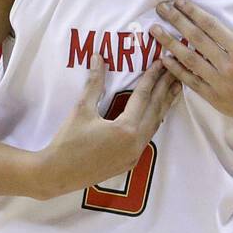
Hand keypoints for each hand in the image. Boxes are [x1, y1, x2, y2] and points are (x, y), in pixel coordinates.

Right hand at [34, 58, 177, 198]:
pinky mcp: (130, 162)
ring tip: (174, 89)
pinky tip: (156, 113)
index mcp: (126, 129)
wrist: (57, 174)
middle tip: (176, 71)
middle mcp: (136, 143)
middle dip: (166, 89)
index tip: (161, 61)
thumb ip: (94, 83)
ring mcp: (135, 154)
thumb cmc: (67, 141)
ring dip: (164, 106)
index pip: (144, 97)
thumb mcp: (81, 109)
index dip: (152, 77)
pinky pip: (147, 137)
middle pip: (156, 110)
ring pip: (154, 125)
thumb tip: (98, 57)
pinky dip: (153, 122)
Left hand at [150, 0, 232, 136]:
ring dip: (169, 44)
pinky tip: (166, 60)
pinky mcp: (218, 101)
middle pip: (195, 39)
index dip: (193, 12)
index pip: (210, 26)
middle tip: (160, 8)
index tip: (179, 2)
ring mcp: (220, 85)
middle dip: (175, 21)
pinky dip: (178, 71)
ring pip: (189, 60)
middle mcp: (227, 66)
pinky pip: (192, 83)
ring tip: (155, 31)